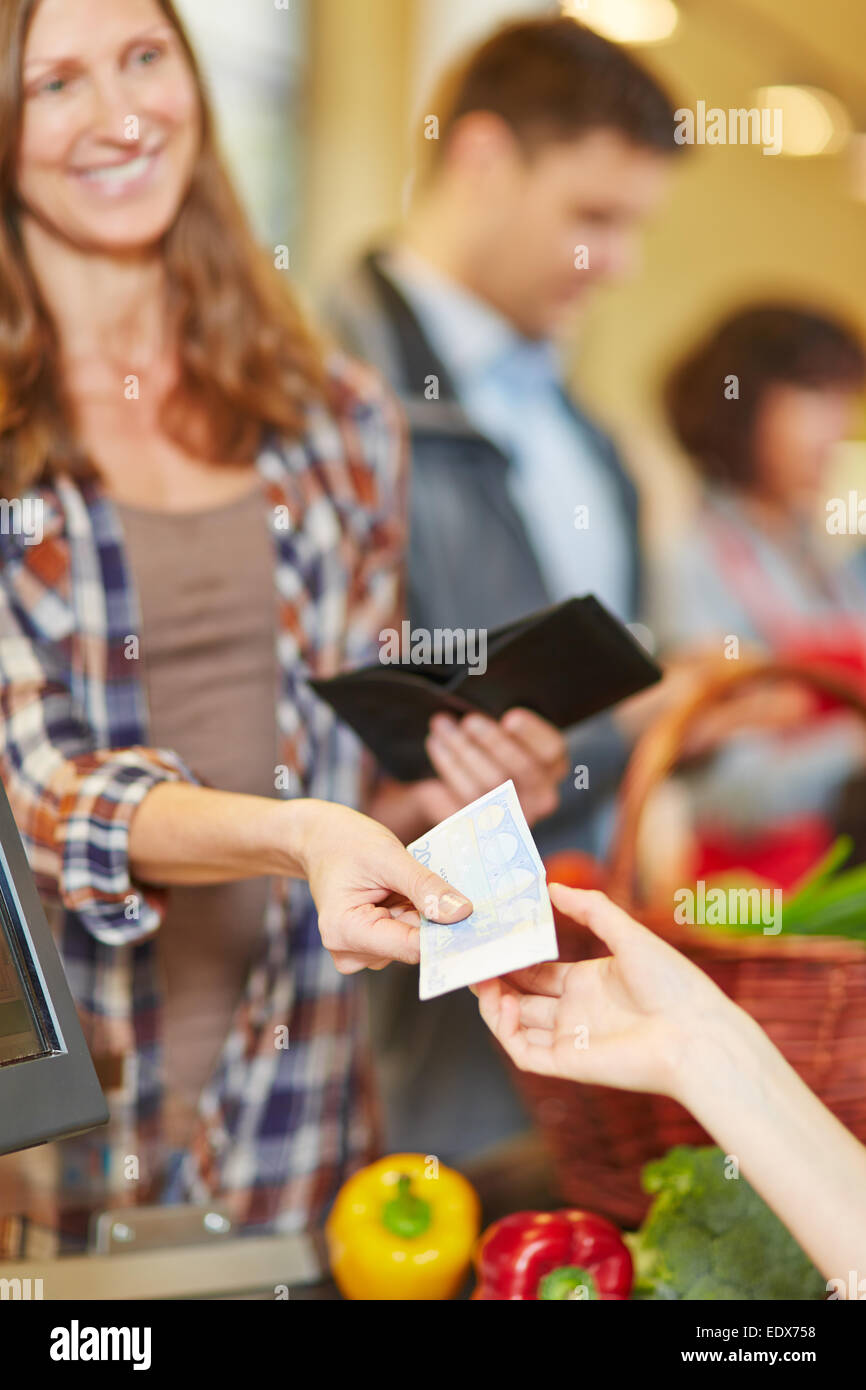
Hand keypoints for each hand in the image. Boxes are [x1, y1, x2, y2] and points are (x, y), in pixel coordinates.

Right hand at [296, 800, 470, 974]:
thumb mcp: (389, 857)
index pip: (410, 947)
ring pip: (412, 940)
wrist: (321, 841)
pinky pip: (405, 935)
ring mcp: (359, 952)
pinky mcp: (369, 947)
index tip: (472, 914)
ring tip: (403, 885)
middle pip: (412, 946)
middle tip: (435, 885)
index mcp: (345, 931)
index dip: (443, 932)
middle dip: (429, 917)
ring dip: (419, 913)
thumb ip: (424, 887)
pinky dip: (411, 914)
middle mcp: (349, 951)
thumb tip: (460, 913)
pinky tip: (400, 894)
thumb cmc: (347, 843)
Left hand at [418, 708, 567, 827]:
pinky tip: (436, 745)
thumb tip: (481, 701)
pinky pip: (464, 800)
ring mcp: (512, 817)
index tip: (510, 717)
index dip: (533, 734)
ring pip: (489, 785)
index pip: (552, 750)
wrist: (461, 786)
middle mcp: (541, 797)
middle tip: (468, 720)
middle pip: (521, 769)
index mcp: (554, 766)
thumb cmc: (489, 748)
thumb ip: (505, 722)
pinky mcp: (482, 828)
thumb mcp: (504, 732)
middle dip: (493, 741)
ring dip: (461, 751)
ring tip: (442, 725)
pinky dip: (448, 769)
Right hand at [474, 885, 733, 1098]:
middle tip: (470, 956)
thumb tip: (552, 887)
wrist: (696, 1034)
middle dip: (494, 977)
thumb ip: (591, 908)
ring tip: (480, 977)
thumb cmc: (673, 984)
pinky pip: (524, 1052)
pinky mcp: (568, 1063)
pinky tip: (505, 1002)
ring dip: (493, 1002)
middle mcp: (576, 1011)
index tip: (491, 937)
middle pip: (521, 995)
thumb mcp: (629, 934)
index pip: (538, 970)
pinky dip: (505, 1030)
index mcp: (589, 982)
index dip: (513, 956)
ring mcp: (570, 1038)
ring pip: (515, 1024)